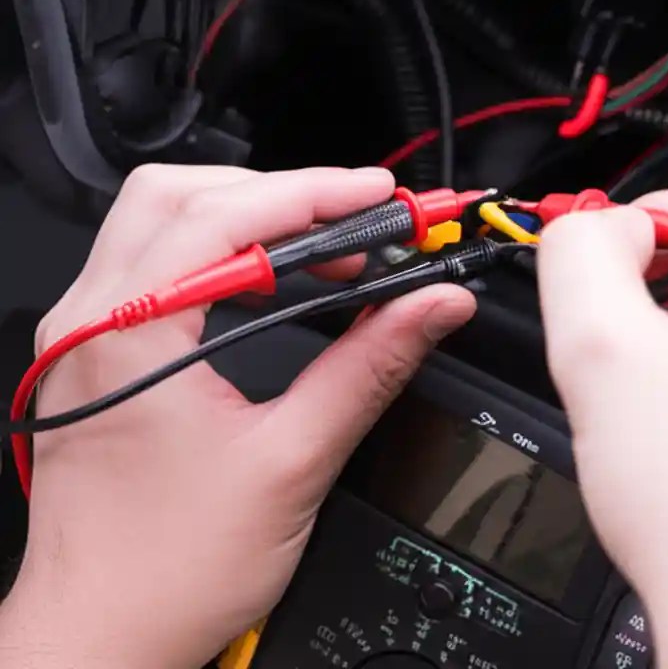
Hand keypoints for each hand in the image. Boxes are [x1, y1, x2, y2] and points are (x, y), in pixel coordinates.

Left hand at [0, 165, 474, 668]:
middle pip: (183, 194)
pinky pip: (157, 268)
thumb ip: (370, 367)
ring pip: (164, 222)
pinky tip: (276, 286)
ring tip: (333, 254)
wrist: (102, 637)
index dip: (315, 196)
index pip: (226, 218)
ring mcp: (85, 338)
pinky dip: (225, 258)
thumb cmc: (169, 571)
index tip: (380, 199)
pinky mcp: (96, 359)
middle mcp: (90, 322)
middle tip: (363, 220)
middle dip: (284, 195)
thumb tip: (432, 306)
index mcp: (126, 336)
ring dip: (253, 221)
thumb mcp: (294, 460)